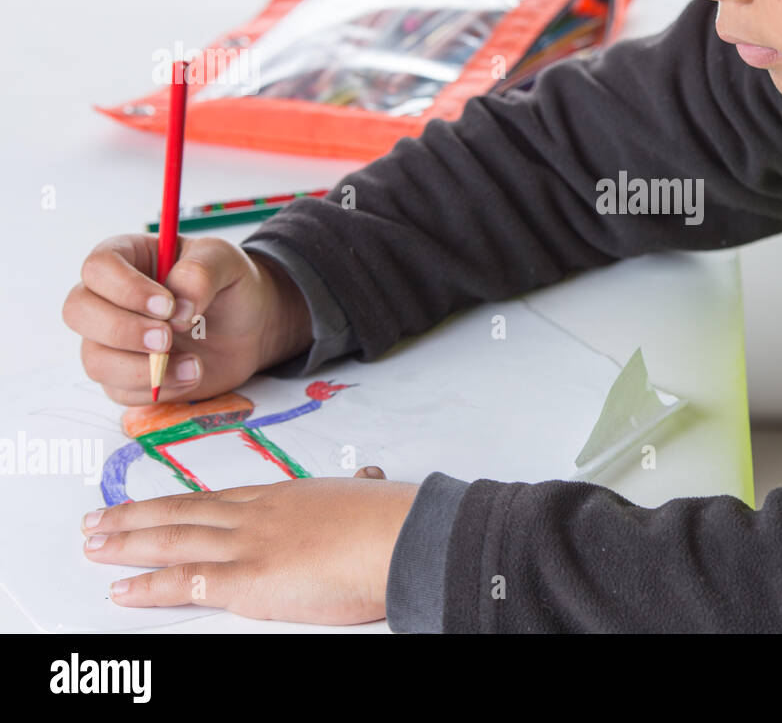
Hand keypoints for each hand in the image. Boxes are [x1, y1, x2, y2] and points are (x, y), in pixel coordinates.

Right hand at [62, 233, 311, 404]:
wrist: (250, 327)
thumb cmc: (229, 285)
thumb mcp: (225, 261)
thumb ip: (201, 272)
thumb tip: (177, 307)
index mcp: (127, 258)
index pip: (98, 268)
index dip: (126, 289)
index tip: (167, 306)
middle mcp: (108, 298)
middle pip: (78, 312)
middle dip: (123, 331)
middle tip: (168, 339)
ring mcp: (111, 340)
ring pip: (95, 359)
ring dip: (142, 369)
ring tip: (194, 364)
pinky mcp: (125, 376)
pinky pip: (120, 391)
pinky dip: (158, 389)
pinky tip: (191, 375)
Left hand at [81, 467, 418, 624]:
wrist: (401, 535)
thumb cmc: (393, 519)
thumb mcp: (372, 495)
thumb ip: (361, 491)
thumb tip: (372, 480)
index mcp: (284, 497)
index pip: (217, 500)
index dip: (177, 503)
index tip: (149, 504)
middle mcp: (257, 515)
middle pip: (183, 513)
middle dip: (135, 518)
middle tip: (96, 520)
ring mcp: (249, 544)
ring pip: (173, 540)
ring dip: (127, 543)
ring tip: (94, 545)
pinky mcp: (250, 579)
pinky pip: (186, 583)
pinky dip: (149, 586)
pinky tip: (121, 588)